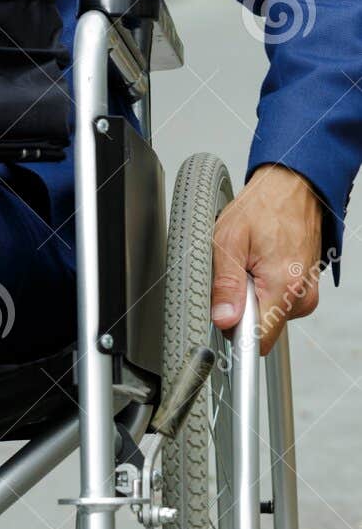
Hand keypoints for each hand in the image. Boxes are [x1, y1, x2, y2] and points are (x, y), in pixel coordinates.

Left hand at [210, 163, 323, 354]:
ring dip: (253, 294)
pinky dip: (265, 287)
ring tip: (250, 261)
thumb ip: (226, 284)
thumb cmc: (263, 207)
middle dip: (242, 306)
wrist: (292, 188)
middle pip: (262, 328)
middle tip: (237, 271)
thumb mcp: (229, 240)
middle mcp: (301, 296)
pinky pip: (278, 301)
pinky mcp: (305, 288)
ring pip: (268, 314)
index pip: (259, 340)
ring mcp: (306, 293)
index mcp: (283, 287)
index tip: (224, 316)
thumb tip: (223, 319)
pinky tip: (262, 262)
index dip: (235, 333)